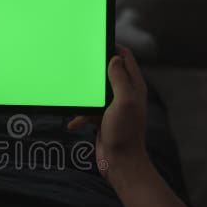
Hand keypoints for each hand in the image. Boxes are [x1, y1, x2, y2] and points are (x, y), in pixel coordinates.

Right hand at [68, 45, 148, 179]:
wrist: (120, 164)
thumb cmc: (124, 134)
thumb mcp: (123, 102)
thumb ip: (120, 79)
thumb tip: (115, 58)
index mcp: (134, 87)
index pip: (125, 58)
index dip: (113, 47)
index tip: (97, 41)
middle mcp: (125, 95)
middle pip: (108, 73)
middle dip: (93, 70)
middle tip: (79, 63)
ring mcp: (113, 108)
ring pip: (95, 92)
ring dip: (83, 95)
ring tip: (72, 95)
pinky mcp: (102, 120)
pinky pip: (87, 111)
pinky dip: (79, 116)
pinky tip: (73, 123)